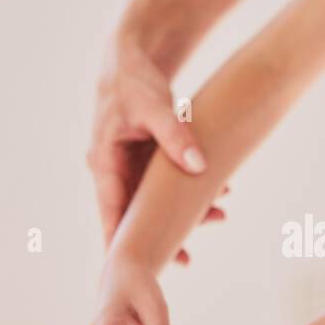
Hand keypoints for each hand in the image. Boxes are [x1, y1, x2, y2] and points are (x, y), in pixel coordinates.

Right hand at [88, 37, 214, 253]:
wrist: (133, 57)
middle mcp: (114, 170)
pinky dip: (187, 191)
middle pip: (134, 214)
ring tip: (219, 218)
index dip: (119, 240)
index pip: (110, 211)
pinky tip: (218, 194)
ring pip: (153, 202)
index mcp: (105, 161)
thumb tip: (198, 166)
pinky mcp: (145, 160)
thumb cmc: (135, 80)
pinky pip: (164, 185)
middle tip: (187, 260)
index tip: (129, 267)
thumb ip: (175, 135)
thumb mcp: (154, 105)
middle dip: (160, 235)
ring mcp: (130, 167)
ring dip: (182, 213)